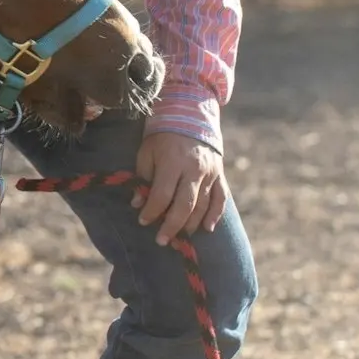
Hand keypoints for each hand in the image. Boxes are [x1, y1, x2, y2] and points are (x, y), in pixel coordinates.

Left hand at [133, 130, 228, 245]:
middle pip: (185, 205)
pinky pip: (221, 198)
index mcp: (173, 162)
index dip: (152, 211)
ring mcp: (210, 173)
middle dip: (172, 226)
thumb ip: (143, 178)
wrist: (191, 118)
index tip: (143, 221)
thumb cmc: (162, 138)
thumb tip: (138, 203)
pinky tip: (207, 228)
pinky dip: (215, 215)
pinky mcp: (219, 175)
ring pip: (203, 205)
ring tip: (179, 237)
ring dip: (191, 224)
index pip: (162, 195)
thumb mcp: (147, 153)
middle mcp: (194, 169)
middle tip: (161, 240)